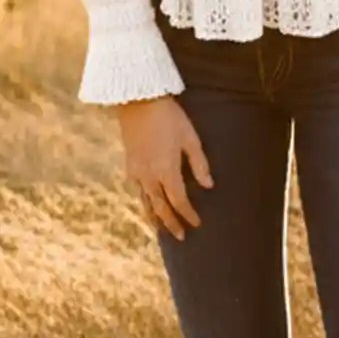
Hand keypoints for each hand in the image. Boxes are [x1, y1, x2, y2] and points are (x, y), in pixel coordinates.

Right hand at [116, 95, 213, 240]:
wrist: (138, 100)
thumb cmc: (169, 117)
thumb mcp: (190, 138)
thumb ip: (199, 164)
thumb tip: (209, 185)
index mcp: (166, 171)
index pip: (179, 201)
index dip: (188, 214)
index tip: (197, 224)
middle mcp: (149, 176)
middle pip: (160, 207)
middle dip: (170, 223)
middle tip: (180, 237)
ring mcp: (137, 171)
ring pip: (145, 201)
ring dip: (153, 217)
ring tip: (159, 230)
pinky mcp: (129, 163)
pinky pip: (136, 189)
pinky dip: (143, 200)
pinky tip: (146, 202)